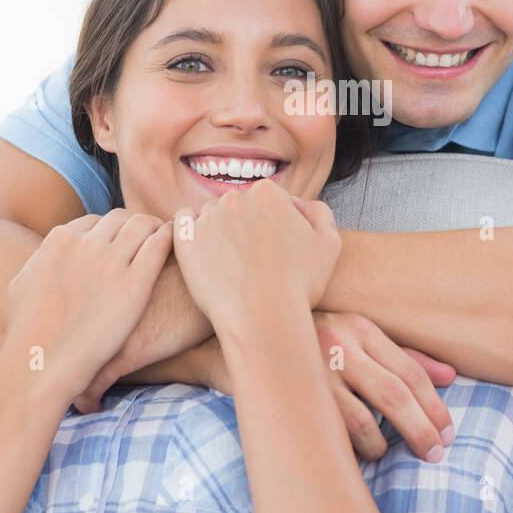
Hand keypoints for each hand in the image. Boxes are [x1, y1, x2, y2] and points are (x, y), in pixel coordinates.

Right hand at [3, 209, 171, 406]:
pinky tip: (176, 249)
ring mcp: (110, 261)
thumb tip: (48, 257)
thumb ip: (40, 262)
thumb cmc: (27, 335)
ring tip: (167, 241)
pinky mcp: (135, 283)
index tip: (122, 241)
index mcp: (59, 240)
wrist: (41, 366)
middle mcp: (85, 244)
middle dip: (137, 225)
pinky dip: (170, 239)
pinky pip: (160, 245)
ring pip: (143, 224)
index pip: (95, 221)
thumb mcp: (22, 285)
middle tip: (151, 237)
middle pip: (121, 219)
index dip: (112, 230)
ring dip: (156, 228)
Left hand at [172, 179, 339, 332]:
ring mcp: (207, 217)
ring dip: (217, 230)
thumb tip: (299, 204)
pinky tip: (202, 251)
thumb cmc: (299, 286)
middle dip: (243, 225)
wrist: (263, 319)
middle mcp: (235, 197)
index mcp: (269, 193)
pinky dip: (190, 232)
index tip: (272, 248)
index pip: (266, 200)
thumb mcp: (329, 244)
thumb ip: (319, 213)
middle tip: (250, 259)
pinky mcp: (186, 239)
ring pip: (210, 214)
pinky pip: (182, 223)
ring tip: (228, 262)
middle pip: (237, 205)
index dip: (271, 224)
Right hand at [192, 315, 455, 461]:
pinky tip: (361, 453)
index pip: (410, 370)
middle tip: (436, 451)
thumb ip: (399, 354)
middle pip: (397, 394)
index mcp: (358, 326)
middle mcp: (339, 342)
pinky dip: (355, 446)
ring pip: (368, 417)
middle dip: (423, 427)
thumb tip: (449, 376)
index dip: (434, 404)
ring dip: (387, 444)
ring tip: (391, 454)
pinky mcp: (294, 391)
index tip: (448, 429)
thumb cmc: (301, 340)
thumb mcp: (351, 337)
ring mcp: (314, 368)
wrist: (237, 336)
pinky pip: (334, 428)